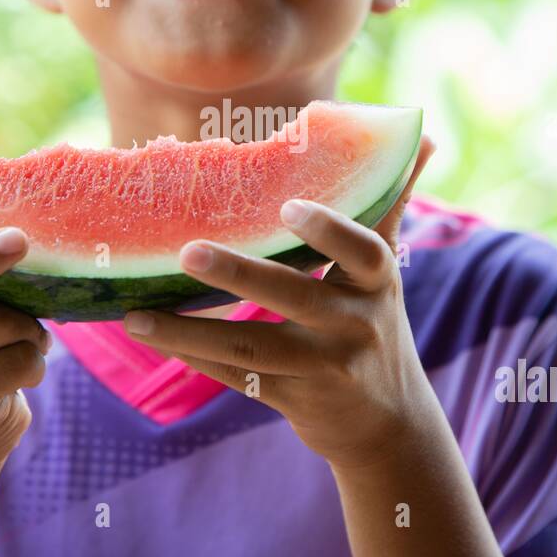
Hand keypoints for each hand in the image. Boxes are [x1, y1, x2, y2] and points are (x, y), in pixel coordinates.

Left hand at [122, 136, 441, 471]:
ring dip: (190, 332)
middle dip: (239, 274)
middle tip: (187, 250)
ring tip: (136, 316)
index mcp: (377, 282)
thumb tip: (419, 135)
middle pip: (294, 297)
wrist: (386, 422)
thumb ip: (389, 204)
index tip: (286, 206)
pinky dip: (197, 358)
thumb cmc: (372, 323)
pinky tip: (156, 337)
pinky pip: (240, 376)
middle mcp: (355, 324)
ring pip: (251, 346)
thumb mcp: (384, 271)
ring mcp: (325, 366)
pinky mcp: (296, 399)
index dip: (328, 229)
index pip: (363, 250)